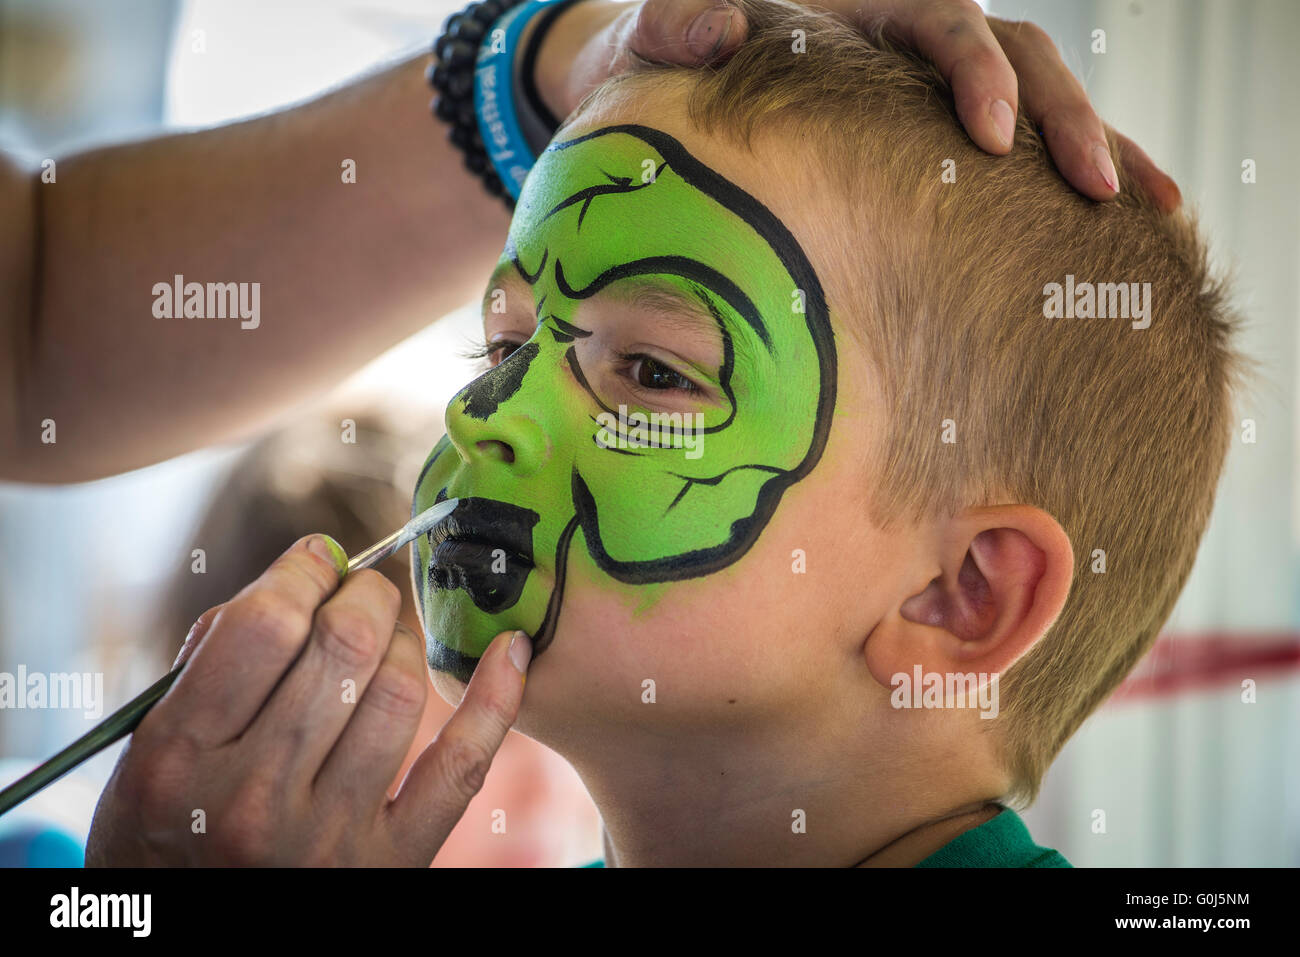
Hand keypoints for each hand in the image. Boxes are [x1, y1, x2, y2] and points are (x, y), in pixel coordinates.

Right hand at [85, 535, 531, 865]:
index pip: (265, 626)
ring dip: (404, 641)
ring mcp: (327, 837)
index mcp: (178, 761)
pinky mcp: (390, 864)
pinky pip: (461, 766)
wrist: (197, 939)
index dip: (303, 571)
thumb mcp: (149, 751)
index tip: (318, 559)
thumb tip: (309, 570)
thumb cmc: (169, 829)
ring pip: (399, 691)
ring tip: (387, 636)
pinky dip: (496, 699)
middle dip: (363, 595)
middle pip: (343, 648)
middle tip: (361, 589)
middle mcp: (253, 801)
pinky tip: (511, 649)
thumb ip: (213, 660)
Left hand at [534, 0, 1179, 211]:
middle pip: (1017, 55)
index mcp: (857, 11)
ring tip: (1152, 215)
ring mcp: (927, 93)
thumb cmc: (661, 64)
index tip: (993, 134)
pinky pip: (1013, 158)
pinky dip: (1059, 190)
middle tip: (1100, 190)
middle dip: (1064, 120)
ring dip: (1093, 149)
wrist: (662, 84)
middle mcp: (907, 44)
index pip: (940, 21)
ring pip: (1037, 102)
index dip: (974, 71)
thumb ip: (676, 24)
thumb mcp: (651, 37)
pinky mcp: (932, 142)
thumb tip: (715, 27)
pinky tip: (1114, 232)